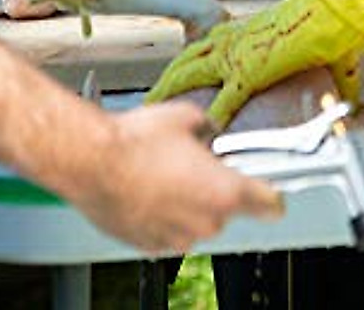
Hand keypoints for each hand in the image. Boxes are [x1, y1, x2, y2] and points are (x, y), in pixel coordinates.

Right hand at [77, 101, 282, 252]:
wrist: (92, 162)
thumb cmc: (135, 141)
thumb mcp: (185, 116)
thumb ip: (208, 128)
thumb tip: (208, 130)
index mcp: (224, 191)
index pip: (270, 204)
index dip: (269, 193)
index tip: (267, 188)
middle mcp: (206, 222)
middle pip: (227, 209)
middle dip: (214, 188)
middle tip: (192, 164)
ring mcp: (178, 238)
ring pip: (195, 221)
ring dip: (186, 202)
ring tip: (161, 173)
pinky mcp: (151, 246)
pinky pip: (168, 230)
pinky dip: (162, 214)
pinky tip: (145, 188)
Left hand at [145, 0, 363, 126]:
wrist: (332, 8)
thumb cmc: (329, 24)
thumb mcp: (326, 54)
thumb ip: (337, 79)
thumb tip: (353, 96)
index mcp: (242, 31)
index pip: (207, 47)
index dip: (192, 65)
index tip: (181, 78)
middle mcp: (232, 38)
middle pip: (188, 59)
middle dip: (167, 79)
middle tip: (151, 97)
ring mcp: (237, 53)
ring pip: (190, 72)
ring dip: (170, 90)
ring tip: (153, 107)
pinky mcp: (249, 70)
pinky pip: (224, 99)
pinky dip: (213, 116)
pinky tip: (202, 131)